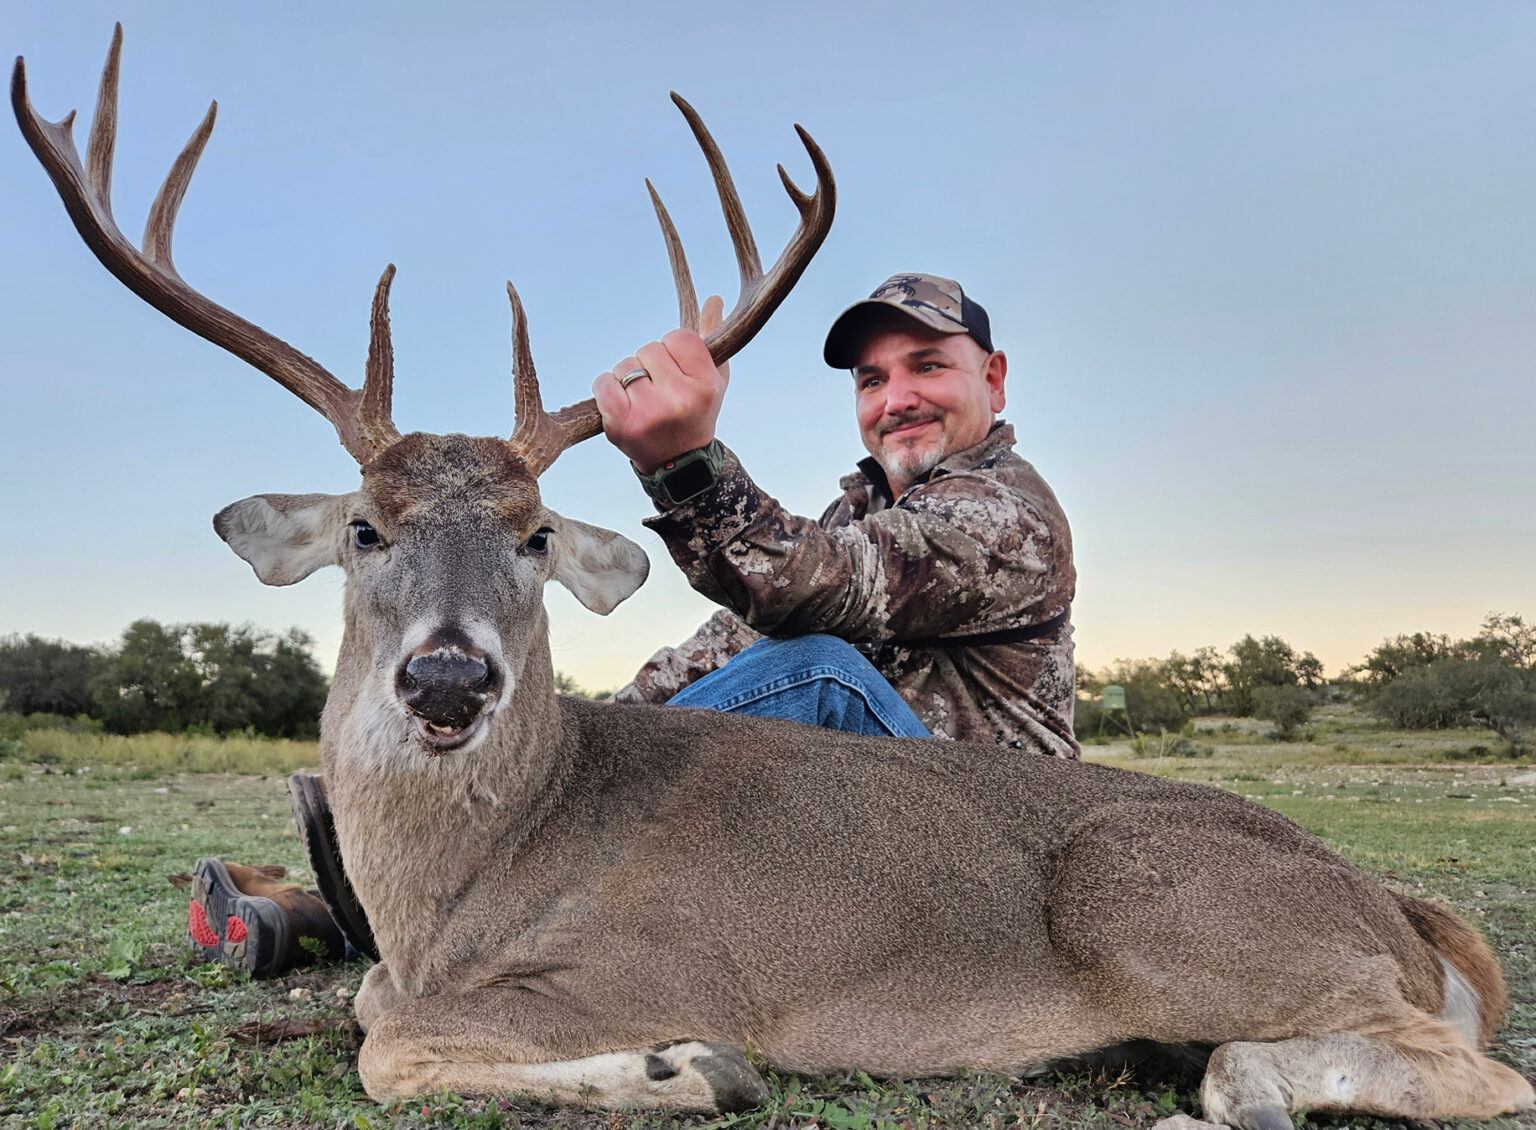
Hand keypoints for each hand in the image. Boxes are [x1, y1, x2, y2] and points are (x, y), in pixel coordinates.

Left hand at [593, 295, 730, 473]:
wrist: (680, 465)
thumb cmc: (697, 413)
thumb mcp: (714, 379)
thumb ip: (713, 337)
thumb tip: (714, 298)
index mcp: (706, 383)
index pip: (677, 337)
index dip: (672, 350)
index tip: (676, 372)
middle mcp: (680, 398)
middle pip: (648, 349)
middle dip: (649, 365)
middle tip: (660, 390)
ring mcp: (649, 412)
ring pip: (625, 366)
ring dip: (628, 378)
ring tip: (644, 401)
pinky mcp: (622, 424)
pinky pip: (603, 383)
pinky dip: (607, 388)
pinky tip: (622, 404)